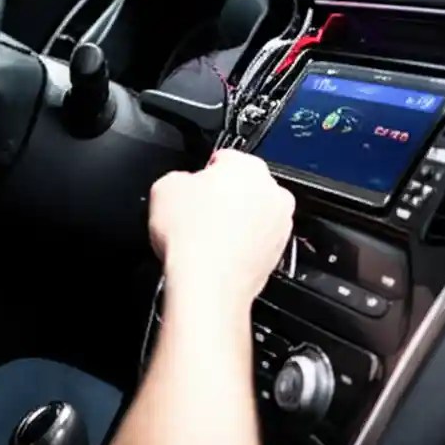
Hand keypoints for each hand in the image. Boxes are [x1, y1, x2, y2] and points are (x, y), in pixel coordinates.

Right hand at [148, 150, 294, 306]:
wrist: (207, 285)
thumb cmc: (191, 238)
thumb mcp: (164, 187)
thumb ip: (178, 177)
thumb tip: (183, 186)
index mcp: (248, 166)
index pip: (223, 159)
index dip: (202, 175)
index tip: (192, 189)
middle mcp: (272, 191)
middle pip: (242, 187)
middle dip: (222, 197)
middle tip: (197, 215)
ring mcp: (280, 223)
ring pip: (253, 214)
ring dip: (235, 222)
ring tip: (207, 238)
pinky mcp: (279, 252)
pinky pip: (257, 241)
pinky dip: (242, 245)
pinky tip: (219, 254)